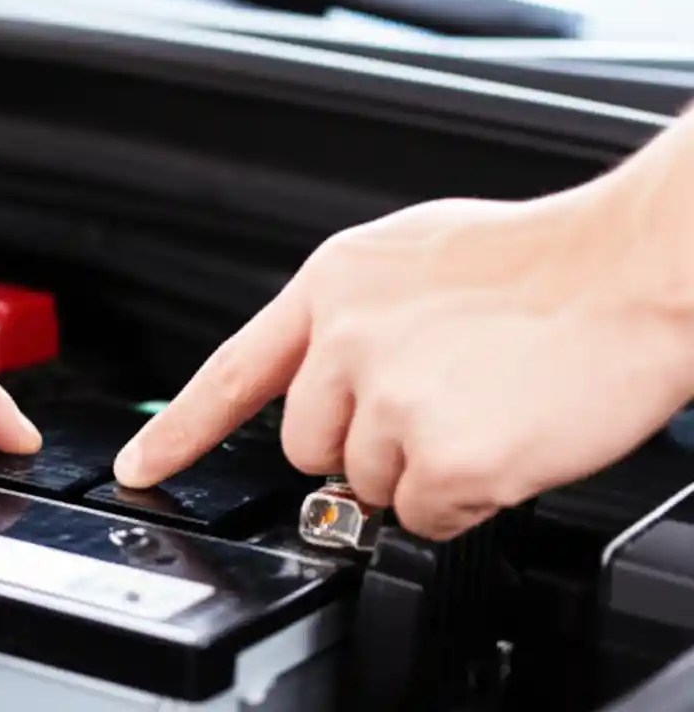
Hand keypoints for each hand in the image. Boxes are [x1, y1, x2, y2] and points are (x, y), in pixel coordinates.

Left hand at [114, 140, 693, 539]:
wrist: (633, 270)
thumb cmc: (540, 264)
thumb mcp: (412, 260)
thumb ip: (351, 321)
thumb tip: (328, 380)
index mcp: (334, 286)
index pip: (232, 372)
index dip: (179, 428)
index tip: (143, 465)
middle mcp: (346, 340)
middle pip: (308, 446)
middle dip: (361, 444)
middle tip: (437, 401)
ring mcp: (389, 400)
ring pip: (368, 485)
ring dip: (418, 469)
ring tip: (481, 408)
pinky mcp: (441, 457)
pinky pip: (423, 516)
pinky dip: (463, 497)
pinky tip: (502, 441)